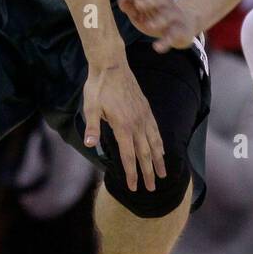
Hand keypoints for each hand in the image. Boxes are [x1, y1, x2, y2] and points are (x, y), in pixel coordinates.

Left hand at [82, 56, 165, 192]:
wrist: (111, 64)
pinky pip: (155, 130)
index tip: (134, 188)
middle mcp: (136, 123)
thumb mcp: (90, 107)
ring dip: (158, 160)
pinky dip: (160, 142)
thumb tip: (89, 145)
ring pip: (154, 143)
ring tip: (163, 174)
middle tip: (152, 189)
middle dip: (148, 173)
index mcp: (122, 126)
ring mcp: (143, 115)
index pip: (128, 156)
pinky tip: (162, 149)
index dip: (131, 173)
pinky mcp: (146, 108)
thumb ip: (92, 127)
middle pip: (144, 153)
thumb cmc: (98, 86)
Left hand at [117, 0, 200, 52]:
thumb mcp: (142, 14)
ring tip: (149, 25)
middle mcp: (166, 4)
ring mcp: (175, 17)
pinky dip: (165, 42)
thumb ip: (130, 8)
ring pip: (168, 16)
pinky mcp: (181, 32)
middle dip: (148, 1)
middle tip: (137, 4)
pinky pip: (173, 36)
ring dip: (159, 20)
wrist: (186, 27)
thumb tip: (120, 0)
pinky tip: (157, 47)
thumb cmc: (158, 19)